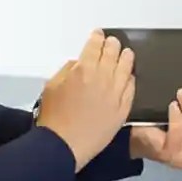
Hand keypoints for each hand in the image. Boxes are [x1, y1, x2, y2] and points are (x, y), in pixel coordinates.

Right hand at [37, 30, 135, 171]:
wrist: (63, 146)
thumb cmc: (54, 118)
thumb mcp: (51, 87)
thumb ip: (66, 70)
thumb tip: (78, 64)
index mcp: (83, 69)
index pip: (95, 46)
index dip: (97, 38)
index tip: (99, 35)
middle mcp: (102, 77)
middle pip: (113, 53)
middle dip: (113, 45)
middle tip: (113, 42)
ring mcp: (115, 93)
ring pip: (126, 68)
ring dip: (126, 58)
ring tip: (127, 53)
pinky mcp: (122, 108)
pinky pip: (131, 89)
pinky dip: (131, 79)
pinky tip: (130, 76)